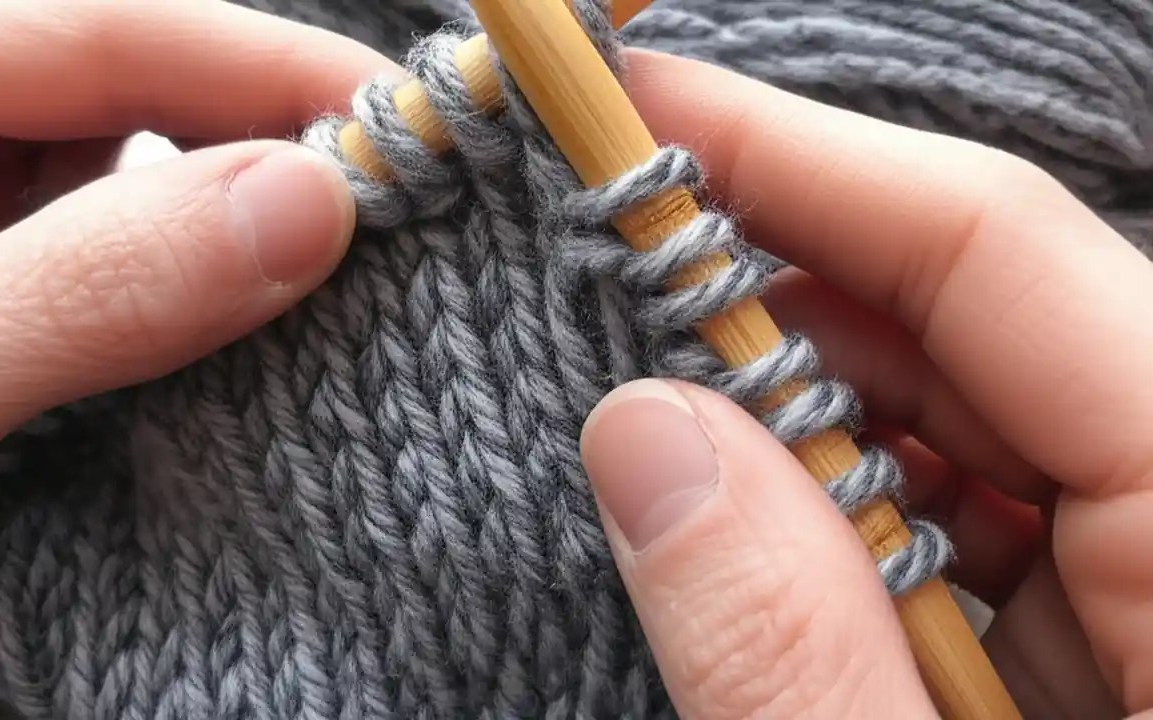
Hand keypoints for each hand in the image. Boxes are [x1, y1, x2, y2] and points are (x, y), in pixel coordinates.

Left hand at [0, 1, 399, 571]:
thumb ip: (78, 291)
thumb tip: (308, 205)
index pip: (92, 22)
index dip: (268, 68)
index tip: (417, 130)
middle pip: (122, 103)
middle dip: (266, 161)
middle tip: (411, 236)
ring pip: (121, 199)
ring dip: (235, 248)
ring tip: (354, 302)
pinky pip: (96, 286)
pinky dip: (181, 321)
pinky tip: (254, 355)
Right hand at [579, 50, 1152, 717]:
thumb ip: (790, 651)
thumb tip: (645, 436)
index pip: (999, 251)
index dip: (798, 156)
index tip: (636, 111)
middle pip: (980, 324)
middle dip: (780, 296)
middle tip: (607, 279)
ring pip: (975, 424)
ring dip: (805, 418)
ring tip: (655, 416)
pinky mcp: (1136, 644)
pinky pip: (988, 525)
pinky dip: (858, 515)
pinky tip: (758, 532)